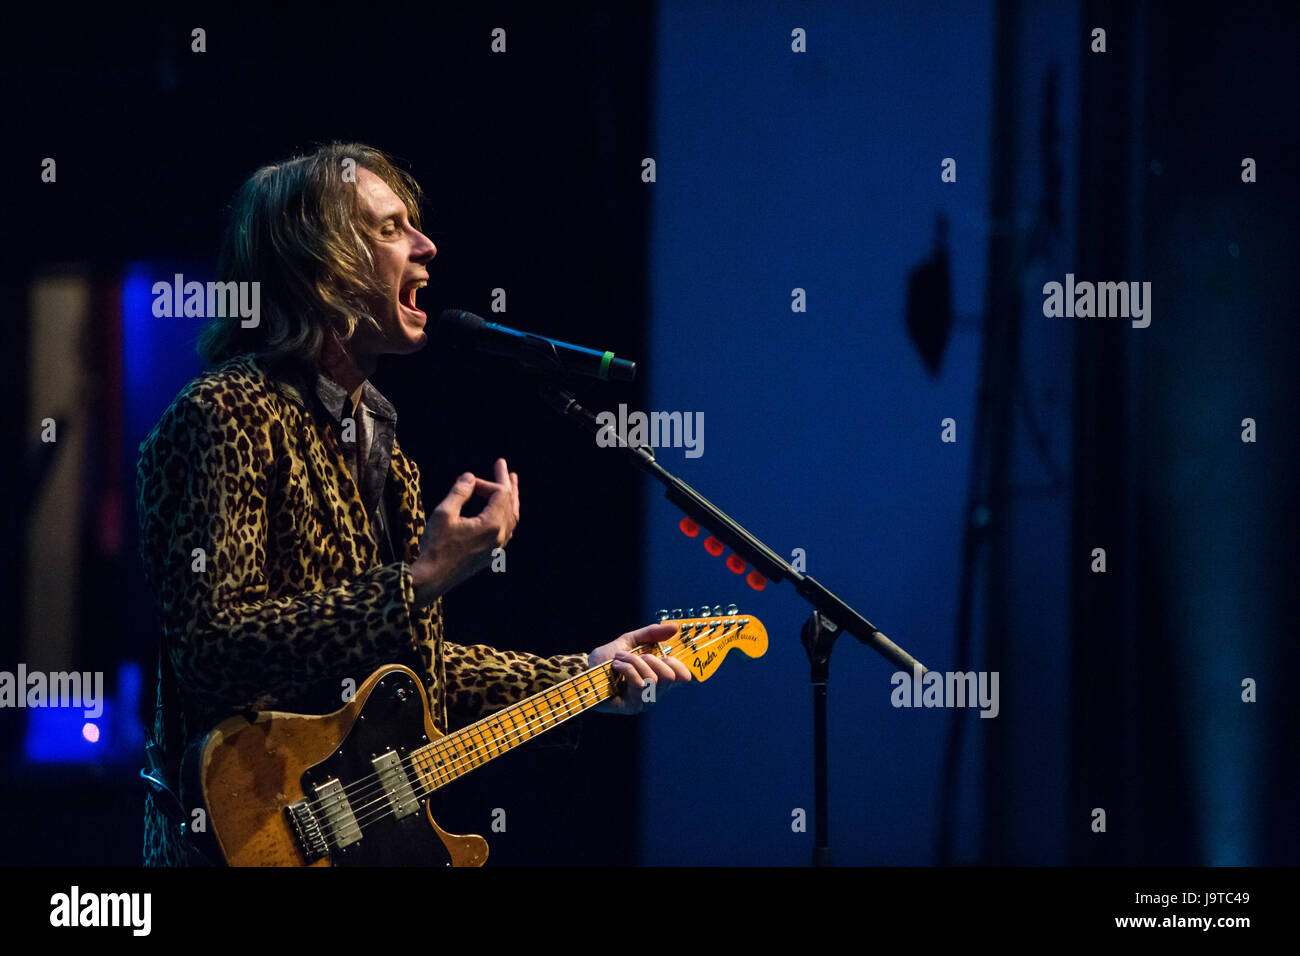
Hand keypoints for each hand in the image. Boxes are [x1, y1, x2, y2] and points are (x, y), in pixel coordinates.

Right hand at [411, 458, 519, 606]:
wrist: (431, 578)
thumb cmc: (435, 546)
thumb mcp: (444, 513)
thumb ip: (460, 492)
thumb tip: (470, 477)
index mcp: (491, 525)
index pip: (499, 494)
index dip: (484, 483)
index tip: (466, 483)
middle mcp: (499, 537)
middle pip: (510, 504)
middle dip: (507, 484)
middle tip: (505, 467)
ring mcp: (497, 548)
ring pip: (511, 519)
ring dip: (510, 500)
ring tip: (511, 484)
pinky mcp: (491, 556)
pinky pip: (506, 531)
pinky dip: (506, 516)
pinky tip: (502, 512)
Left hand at [588, 622, 691, 713]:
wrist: (586, 669)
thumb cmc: (609, 658)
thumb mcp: (631, 640)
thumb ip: (652, 633)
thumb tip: (675, 627)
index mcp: (659, 678)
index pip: (683, 677)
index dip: (680, 665)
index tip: (666, 656)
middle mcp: (655, 693)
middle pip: (669, 676)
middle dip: (650, 659)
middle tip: (636, 656)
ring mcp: (644, 702)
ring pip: (652, 679)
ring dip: (633, 662)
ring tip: (619, 659)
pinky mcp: (631, 707)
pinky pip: (639, 684)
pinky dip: (626, 668)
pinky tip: (615, 667)